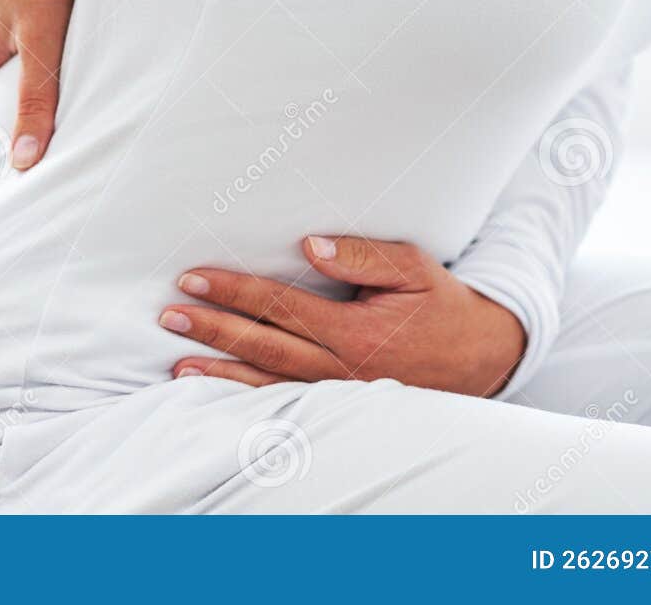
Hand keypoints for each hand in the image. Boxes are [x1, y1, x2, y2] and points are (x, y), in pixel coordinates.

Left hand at [160, 236, 526, 396]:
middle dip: (213, 331)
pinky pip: (287, 404)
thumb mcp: (414, 267)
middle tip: (170, 316)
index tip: (194, 279)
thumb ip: (363, 256)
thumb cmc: (441, 303)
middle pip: (264, 348)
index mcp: (354, 331)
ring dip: (221, 374)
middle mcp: (341, 368)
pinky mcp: (341, 404)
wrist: (480, 356)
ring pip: (269, 385)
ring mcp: (339, 393)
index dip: (234, 292)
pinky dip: (249, 399)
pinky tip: (218, 394)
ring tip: (178, 365)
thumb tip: (311, 247)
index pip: (280, 307)